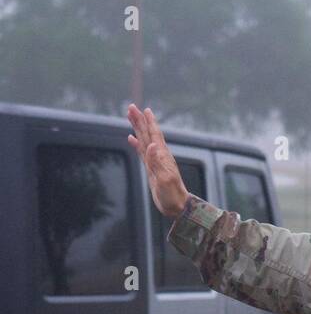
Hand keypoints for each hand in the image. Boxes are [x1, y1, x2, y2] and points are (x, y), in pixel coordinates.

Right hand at [126, 104, 189, 218]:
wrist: (177, 207)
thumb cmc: (172, 195)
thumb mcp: (164, 179)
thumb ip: (157, 162)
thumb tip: (151, 145)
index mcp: (162, 156)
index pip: (154, 135)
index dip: (148, 122)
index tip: (143, 109)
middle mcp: (159, 156)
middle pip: (147, 133)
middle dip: (140, 120)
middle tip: (131, 107)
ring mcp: (155, 161)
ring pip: (144, 140)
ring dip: (137, 128)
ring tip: (131, 117)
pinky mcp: (151, 169)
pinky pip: (142, 152)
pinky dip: (136, 144)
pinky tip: (131, 139)